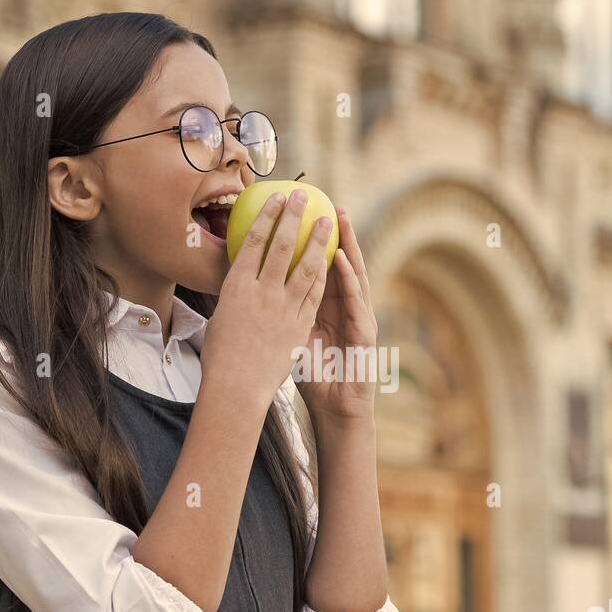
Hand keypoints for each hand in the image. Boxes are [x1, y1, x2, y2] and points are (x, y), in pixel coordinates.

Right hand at [201, 189, 331, 413]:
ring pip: (304, 266)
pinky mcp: (299, 325)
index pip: (253, 242)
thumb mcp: (222, 315)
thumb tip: (241, 274)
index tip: (277, 198)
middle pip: (280, 246)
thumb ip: (236, 293)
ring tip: (327, 220)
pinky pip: (314, 293)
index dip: (267, 217)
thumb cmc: (221, 355)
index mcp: (235, 287)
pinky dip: (322, 273)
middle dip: (293, 217)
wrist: (237, 388)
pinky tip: (330, 260)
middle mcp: (260, 292)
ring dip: (317, 240)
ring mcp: (282, 308)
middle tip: (303, 197)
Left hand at [294, 207, 378, 425]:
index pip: (322, 268)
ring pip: (352, 274)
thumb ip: (282, 316)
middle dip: (335, 232)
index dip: (316, 242)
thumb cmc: (314, 376)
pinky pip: (354, 299)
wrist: (337, 409)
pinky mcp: (364, 331)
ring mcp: (357, 317)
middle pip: (339, 262)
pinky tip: (339, 258)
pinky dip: (346, 277)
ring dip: (347, 244)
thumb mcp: (293, 339)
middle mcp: (345, 308)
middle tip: (325, 202)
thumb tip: (247, 300)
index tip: (303, 215)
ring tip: (340, 218)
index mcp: (328, 307)